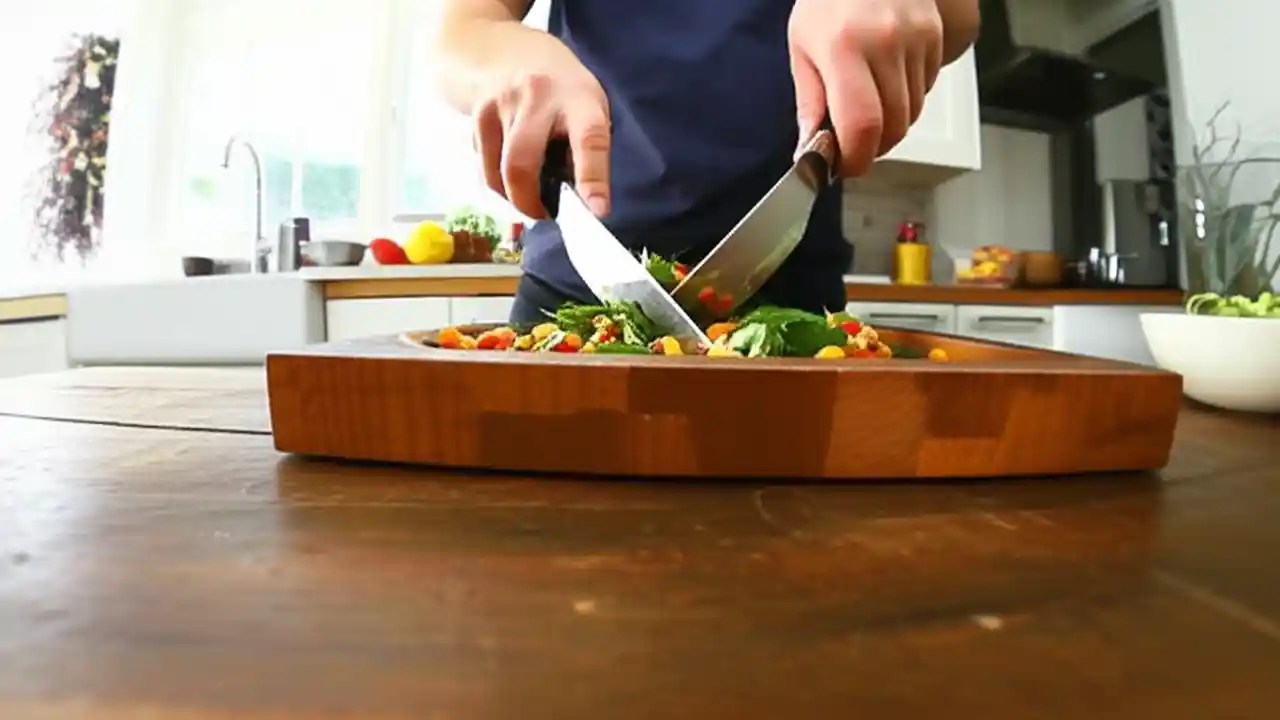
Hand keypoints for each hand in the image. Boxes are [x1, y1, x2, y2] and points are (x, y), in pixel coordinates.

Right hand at [471, 29, 610, 218]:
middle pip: (522, 165)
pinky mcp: (477, 115)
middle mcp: (537, 97)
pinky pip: (484, 165)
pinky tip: (507, 168)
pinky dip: (497, 179)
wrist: (492, 46)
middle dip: (529, 203)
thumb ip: (583, 142)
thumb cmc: (553, 81)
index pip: (589, 140)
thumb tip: (578, 198)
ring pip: (498, 173)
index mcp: (577, 97)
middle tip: (544, 215)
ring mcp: (501, 104)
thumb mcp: (584, 100)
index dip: (593, 178)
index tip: (597, 210)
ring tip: (527, 196)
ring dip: (512, 197)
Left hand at [789, 0, 944, 176]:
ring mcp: (915, 39)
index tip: (846, 167)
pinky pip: (926, 89)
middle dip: (875, 148)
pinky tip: (887, 81)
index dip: (857, 158)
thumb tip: (810, 150)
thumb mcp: (801, 47)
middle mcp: (884, 44)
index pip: (862, 123)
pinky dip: (907, 98)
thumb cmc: (827, 1)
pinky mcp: (933, 36)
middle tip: (855, 146)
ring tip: (869, 108)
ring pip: (913, 112)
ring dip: (892, 125)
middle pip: (894, 125)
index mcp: (843, 49)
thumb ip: (810, 101)